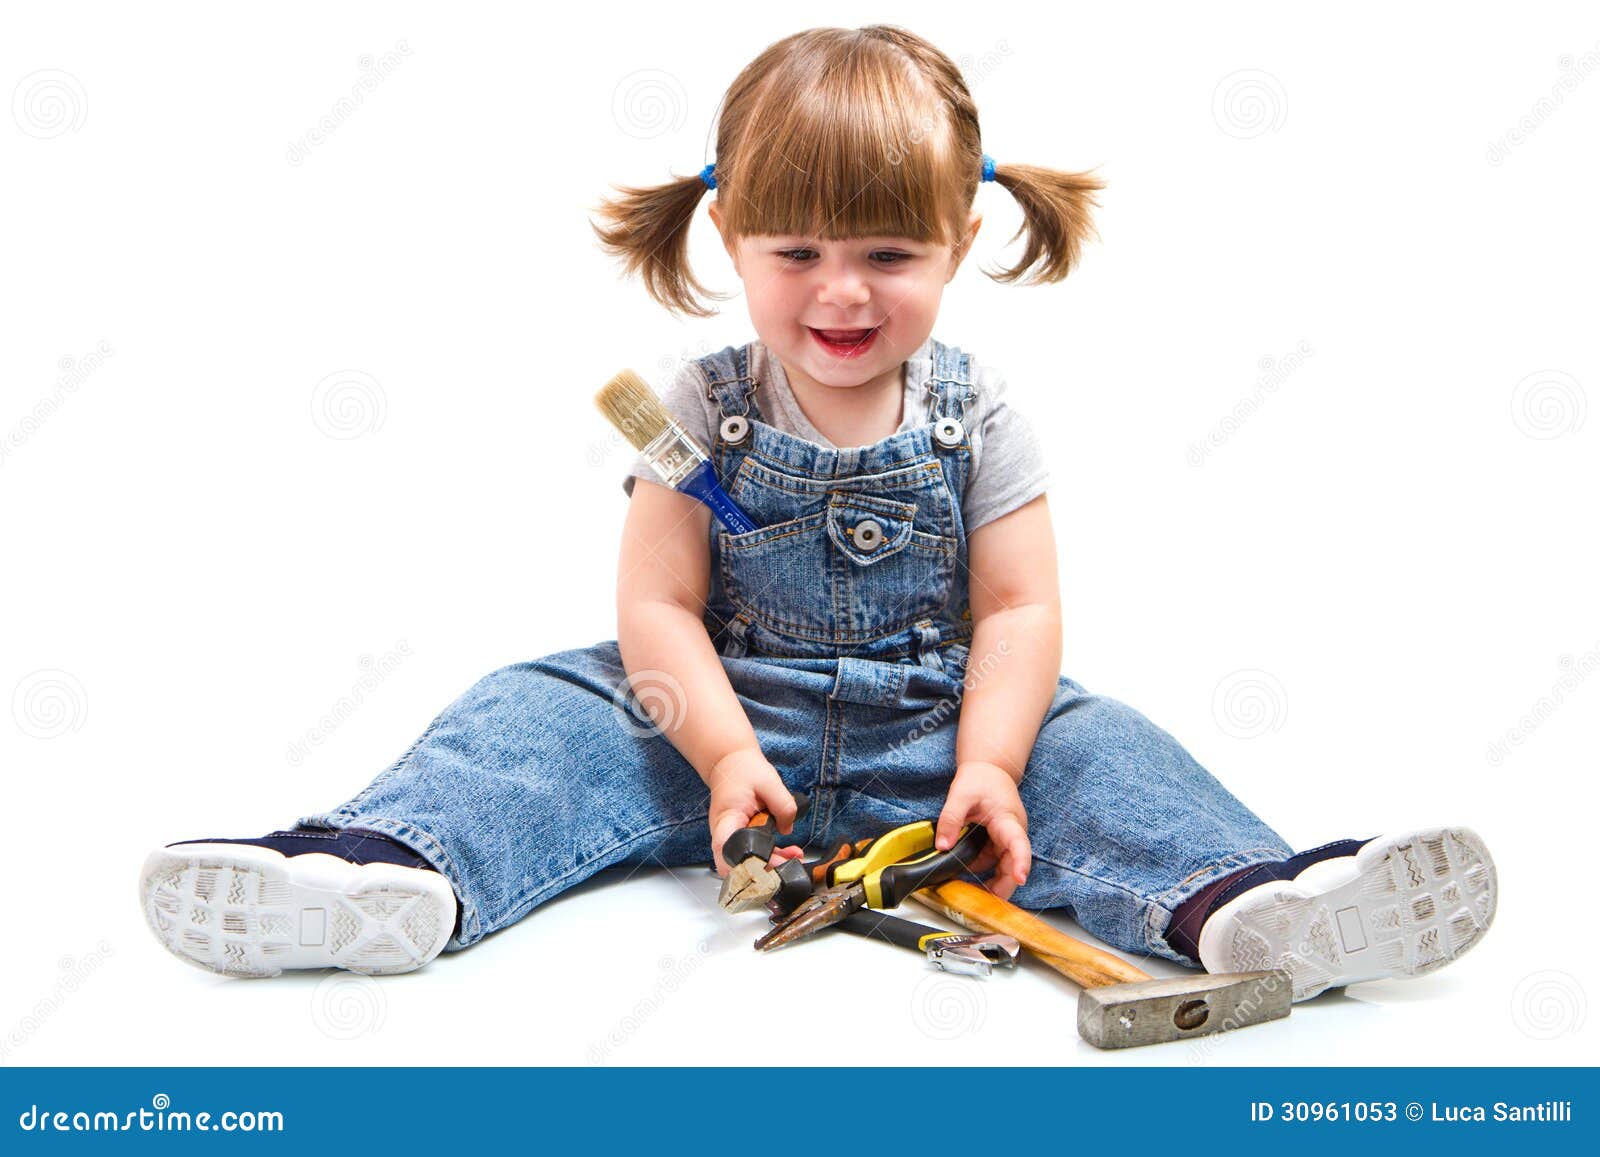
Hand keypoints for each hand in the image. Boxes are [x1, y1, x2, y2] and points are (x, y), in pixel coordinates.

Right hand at [706, 747, 805, 876]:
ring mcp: (732, 838)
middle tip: (788, 866)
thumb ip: (783, 806)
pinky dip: (771, 856)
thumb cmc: (743, 770)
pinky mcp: (741, 838)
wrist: (731, 763)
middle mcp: (724, 834)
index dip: (740, 866)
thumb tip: (787, 830)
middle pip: (739, 863)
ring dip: (771, 865)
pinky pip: (755, 854)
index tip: (760, 871)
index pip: (726, 849)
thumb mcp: (769, 782)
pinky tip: (788, 852)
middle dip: (765, 870)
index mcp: (727, 819)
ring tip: (794, 858)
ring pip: (748, 863)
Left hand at [934, 761, 1030, 900]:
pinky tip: (966, 874)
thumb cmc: (980, 779)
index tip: (1020, 878)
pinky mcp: (999, 843)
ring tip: (970, 892)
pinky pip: (994, 862)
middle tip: (982, 900)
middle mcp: (1013, 833)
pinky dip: (983, 870)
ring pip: (1004, 868)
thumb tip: (942, 847)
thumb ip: (951, 820)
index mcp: (1007, 820)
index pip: (1018, 844)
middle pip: (1013, 865)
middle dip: (1002, 885)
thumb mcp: (960, 795)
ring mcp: (1007, 839)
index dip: (1021, 863)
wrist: (989, 770)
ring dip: (991, 881)